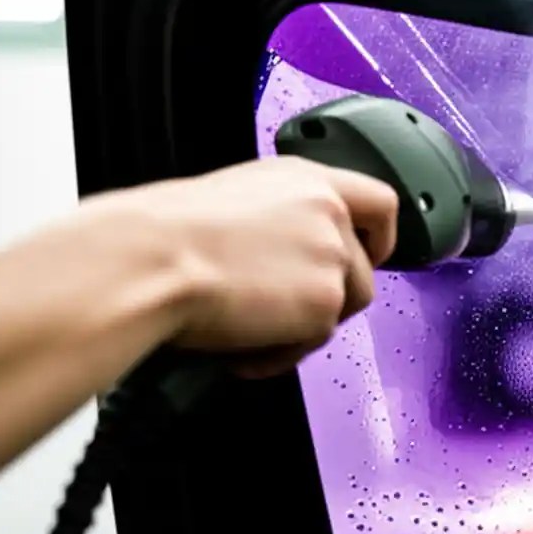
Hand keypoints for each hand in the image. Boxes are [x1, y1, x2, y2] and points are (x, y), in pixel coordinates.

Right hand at [85, 156, 397, 376]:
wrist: (150, 262)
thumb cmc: (165, 234)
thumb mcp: (233, 200)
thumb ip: (279, 218)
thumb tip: (282, 251)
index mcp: (306, 180)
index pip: (379, 201)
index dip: (382, 236)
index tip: (372, 255)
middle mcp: (329, 213)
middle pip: (364, 269)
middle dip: (330, 297)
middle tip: (284, 311)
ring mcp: (333, 258)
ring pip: (343, 308)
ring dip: (302, 327)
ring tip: (249, 331)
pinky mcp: (325, 303)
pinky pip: (314, 342)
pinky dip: (280, 353)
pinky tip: (241, 348)